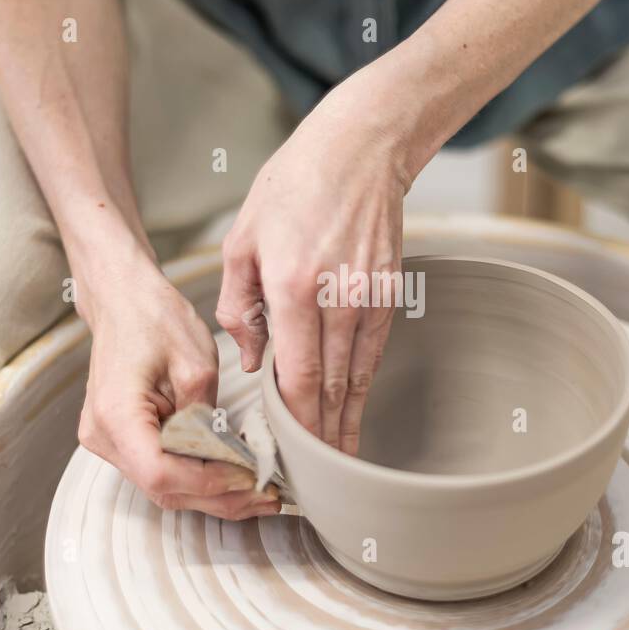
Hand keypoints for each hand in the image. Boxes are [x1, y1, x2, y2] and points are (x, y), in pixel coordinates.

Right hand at [76, 252, 280, 518]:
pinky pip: (162, 472)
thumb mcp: (196, 364)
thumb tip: (230, 459)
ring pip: (165, 489)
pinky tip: (233, 475)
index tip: (250, 476)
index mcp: (116, 415)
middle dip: (221, 497)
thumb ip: (208, 418)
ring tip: (258, 490)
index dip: (211, 483)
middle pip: (165, 490)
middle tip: (268, 495)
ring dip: (213, 494)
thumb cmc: (154, 319)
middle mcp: (103, 437)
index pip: (163, 473)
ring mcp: (107, 443)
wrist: (123, 300)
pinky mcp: (121, 442)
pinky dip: (198, 479)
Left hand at [216, 72, 411, 454]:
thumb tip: (247, 360)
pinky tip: (351, 413)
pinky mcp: (391, 295)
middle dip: (321, 440)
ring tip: (334, 462)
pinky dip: (361, 388)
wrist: (361, 148)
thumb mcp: (243, 239)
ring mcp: (370, 298)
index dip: (295, 425)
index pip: (296, 377)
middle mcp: (337, 299)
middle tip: (313, 480)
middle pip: (330, 389)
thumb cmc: (294, 187)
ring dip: (344, 422)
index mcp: (293, 286)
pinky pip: (373, 354)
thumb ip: (238, 305)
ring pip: (356, 378)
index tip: (288, 458)